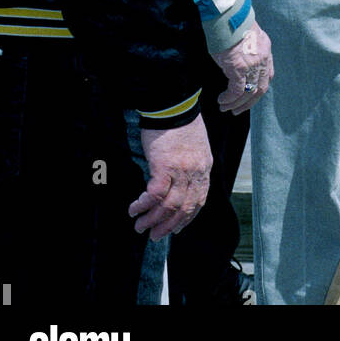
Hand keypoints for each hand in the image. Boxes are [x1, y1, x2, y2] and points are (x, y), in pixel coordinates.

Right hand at [130, 116, 212, 239]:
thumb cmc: (181, 122)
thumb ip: (192, 164)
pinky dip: (144, 205)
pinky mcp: (164, 166)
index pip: (199, 200)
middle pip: (184, 208)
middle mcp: (196, 172)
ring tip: (140, 227)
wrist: (174, 104)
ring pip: (168, 205)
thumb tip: (181, 181)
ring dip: (152, 219)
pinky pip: (154, 194)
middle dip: (169, 226)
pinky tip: (134, 209)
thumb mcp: (196, 145)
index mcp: (204, 167)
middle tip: (155, 236)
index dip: (188, 217)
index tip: (177, 228)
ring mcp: (181, 170)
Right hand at [212, 21, 273, 114]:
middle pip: (261, 87)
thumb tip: (237, 62)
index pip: (268, 73)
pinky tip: (222, 101)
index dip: (259, 86)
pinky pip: (237, 90)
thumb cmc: (231, 21)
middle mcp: (263, 58)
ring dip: (237, 104)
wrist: (226, 14)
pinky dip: (229, 99)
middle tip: (238, 110)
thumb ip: (246, 49)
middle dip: (250, 101)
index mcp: (265, 48)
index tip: (250, 94)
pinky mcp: (239, 68)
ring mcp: (253, 64)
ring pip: (250, 92)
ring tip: (226, 108)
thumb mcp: (245, 35)